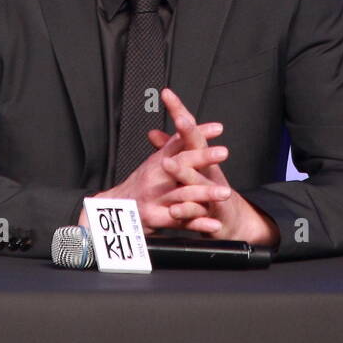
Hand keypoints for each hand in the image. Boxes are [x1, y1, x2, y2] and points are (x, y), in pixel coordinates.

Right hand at [78, 112, 231, 236]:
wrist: (117, 207)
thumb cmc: (143, 182)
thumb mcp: (155, 160)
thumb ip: (174, 144)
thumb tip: (186, 119)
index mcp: (159, 160)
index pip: (179, 142)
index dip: (197, 134)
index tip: (217, 129)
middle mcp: (156, 176)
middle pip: (181, 164)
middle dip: (203, 158)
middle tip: (223, 152)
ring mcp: (155, 197)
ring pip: (184, 194)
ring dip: (206, 193)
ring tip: (225, 192)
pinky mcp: (156, 218)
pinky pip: (180, 221)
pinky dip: (198, 223)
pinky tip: (214, 223)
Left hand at [147, 88, 279, 246]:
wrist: (230, 218)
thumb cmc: (208, 188)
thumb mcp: (190, 167)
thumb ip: (170, 150)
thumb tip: (153, 133)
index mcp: (201, 157)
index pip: (189, 130)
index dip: (179, 112)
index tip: (167, 94)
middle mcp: (208, 170)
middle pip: (198, 148)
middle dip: (190, 133)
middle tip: (180, 121)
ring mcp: (212, 191)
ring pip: (197, 179)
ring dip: (184, 171)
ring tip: (168, 164)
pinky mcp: (211, 213)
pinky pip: (197, 212)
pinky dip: (187, 211)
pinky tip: (175, 209)